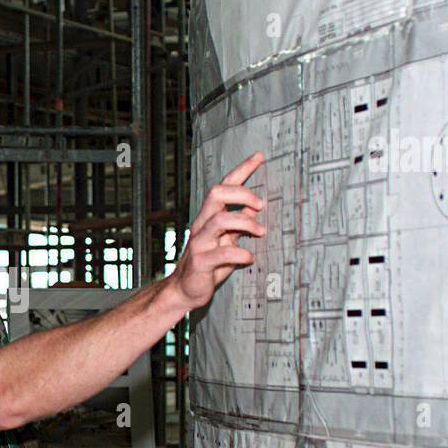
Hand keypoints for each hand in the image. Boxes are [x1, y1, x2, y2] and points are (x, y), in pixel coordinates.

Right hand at [169, 151, 265, 310]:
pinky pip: (222, 253)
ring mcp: (199, 243)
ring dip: (246, 223)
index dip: (241, 170)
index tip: (259, 157)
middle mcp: (201, 225)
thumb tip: (256, 208)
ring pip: (220, 220)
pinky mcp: (201, 262)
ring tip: (261, 231)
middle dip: (242, 194)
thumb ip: (239, 224)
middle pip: (217, 194)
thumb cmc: (209, 265)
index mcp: (208, 217)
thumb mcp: (227, 240)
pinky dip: (241, 253)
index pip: (223, 186)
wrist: (186, 290)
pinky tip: (249, 257)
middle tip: (261, 203)